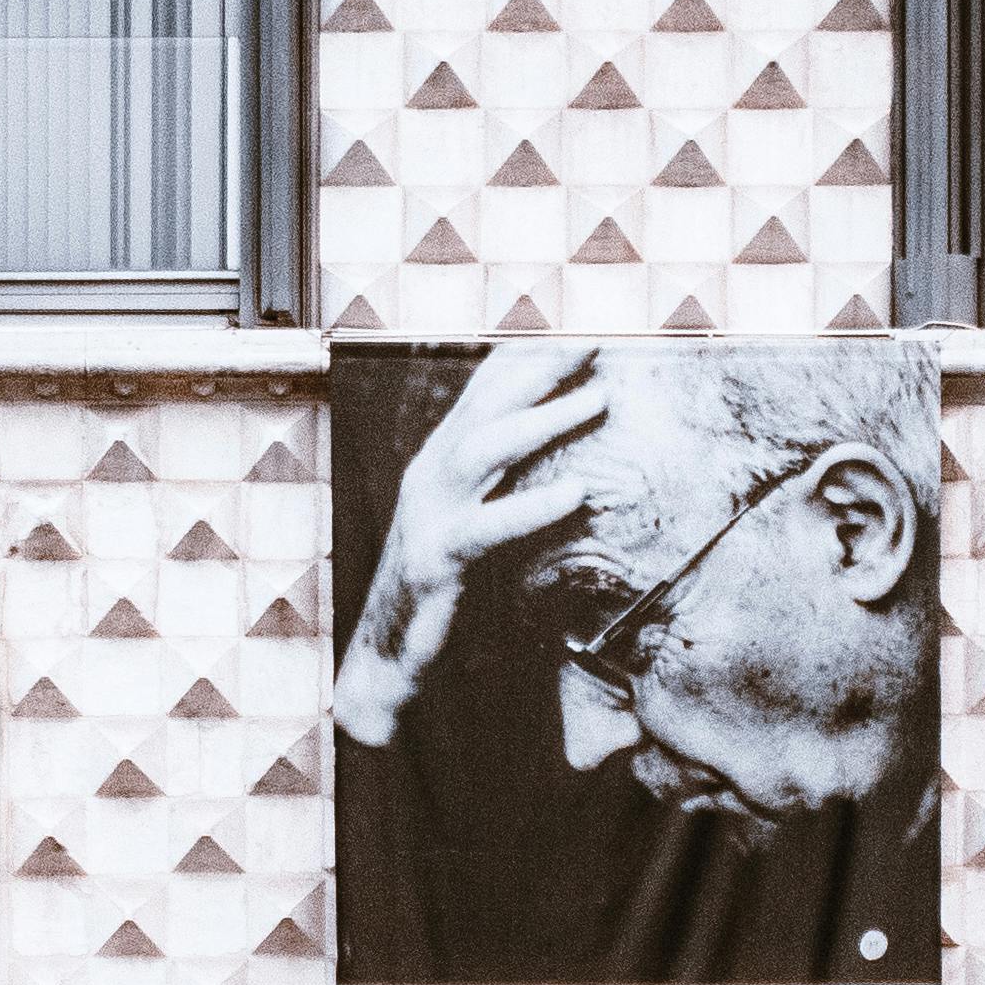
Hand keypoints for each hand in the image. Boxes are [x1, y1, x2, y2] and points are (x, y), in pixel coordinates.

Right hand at [332, 341, 612, 750]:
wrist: (388, 658)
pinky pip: (486, 527)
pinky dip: (531, 506)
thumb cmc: (443, 589)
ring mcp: (429, 515)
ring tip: (596, 400)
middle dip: (540, 365)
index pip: (486, 390)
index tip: (581, 326)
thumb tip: (572, 460)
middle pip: (486, 404)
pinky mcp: (435, 561)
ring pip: (482, 449)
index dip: (529, 354)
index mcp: (442, 461)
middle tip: (595, 339)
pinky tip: (576, 493)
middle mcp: (431, 475)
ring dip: (542, 419)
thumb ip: (507, 485)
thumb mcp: (476, 523)